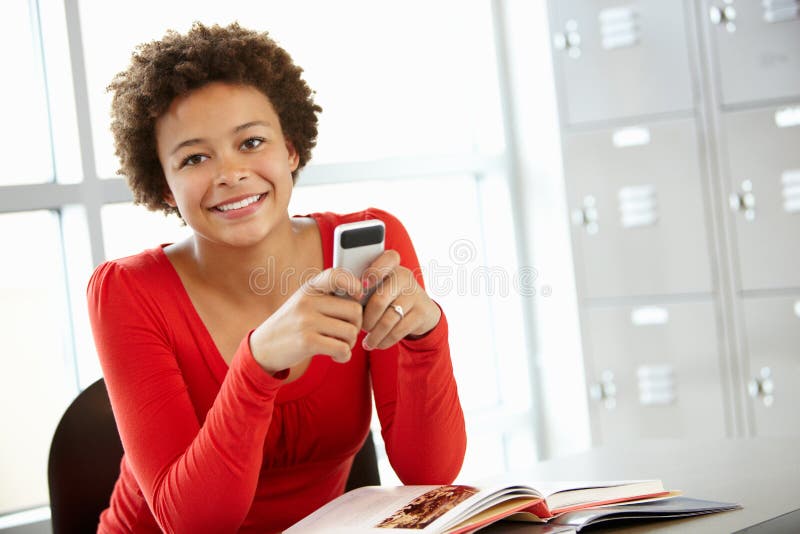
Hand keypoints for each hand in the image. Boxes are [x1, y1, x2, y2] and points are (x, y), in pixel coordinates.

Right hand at [249, 268, 363, 372]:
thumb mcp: (304, 302)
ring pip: (351, 332)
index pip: (337, 275)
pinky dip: (344, 356)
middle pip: (355, 310)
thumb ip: (328, 297)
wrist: (263, 347)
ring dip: (350, 343)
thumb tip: (362, 297)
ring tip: (340, 345)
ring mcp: (306, 321)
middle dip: (357, 325)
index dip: (354, 284)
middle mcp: (307, 301)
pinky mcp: (307, 342)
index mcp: (309, 288)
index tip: (357, 297)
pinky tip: (336, 356)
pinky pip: (342, 349)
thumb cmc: (292, 325)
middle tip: (347, 333)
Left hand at [361, 250, 441, 350]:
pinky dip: (384, 341)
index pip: (388, 258)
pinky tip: (377, 343)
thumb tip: (343, 299)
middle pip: (379, 300)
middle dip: (366, 319)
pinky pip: (398, 331)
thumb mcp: (378, 288)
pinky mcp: (422, 313)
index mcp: (391, 266)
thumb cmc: (388, 298)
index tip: (360, 289)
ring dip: (374, 335)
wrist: (421, 313)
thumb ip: (361, 288)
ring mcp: (415, 295)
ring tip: (367, 341)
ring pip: (388, 320)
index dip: (374, 272)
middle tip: (361, 327)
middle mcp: (405, 277)